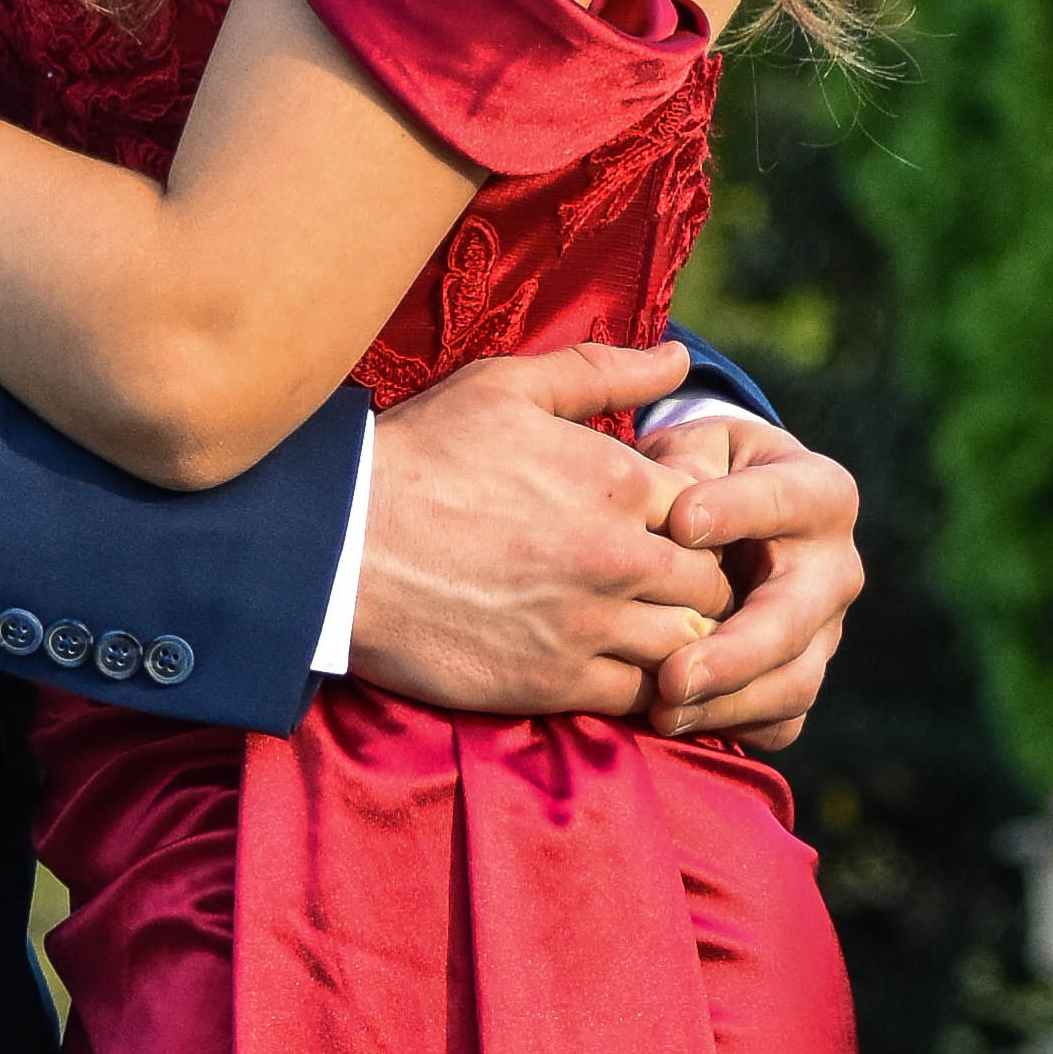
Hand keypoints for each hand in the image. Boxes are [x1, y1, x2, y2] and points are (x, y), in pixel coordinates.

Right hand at [354, 343, 734, 719]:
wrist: (338, 547)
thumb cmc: (417, 457)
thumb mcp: (505, 387)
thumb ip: (601, 373)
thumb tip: (680, 357)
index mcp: (618, 478)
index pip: (713, 512)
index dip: (700, 525)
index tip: (671, 533)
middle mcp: (619, 553)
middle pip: (714, 584)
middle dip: (698, 587)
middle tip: (668, 591)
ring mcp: (589, 623)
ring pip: (688, 645)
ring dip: (678, 642)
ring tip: (645, 634)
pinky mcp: (554, 682)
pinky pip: (638, 697)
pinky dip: (639, 689)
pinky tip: (614, 671)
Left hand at [642, 404, 862, 747]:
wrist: (721, 516)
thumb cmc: (702, 471)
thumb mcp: (695, 447)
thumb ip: (686, 466)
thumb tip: (676, 514)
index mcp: (820, 494)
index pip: (787, 500)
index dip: (738, 511)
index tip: (680, 522)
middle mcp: (835, 568)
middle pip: (796, 618)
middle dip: (736, 653)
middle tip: (674, 676)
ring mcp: (824, 632)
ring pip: (793, 683)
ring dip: (728, 704)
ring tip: (663, 710)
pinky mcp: (801, 677)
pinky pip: (780, 721)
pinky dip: (733, 727)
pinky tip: (676, 722)